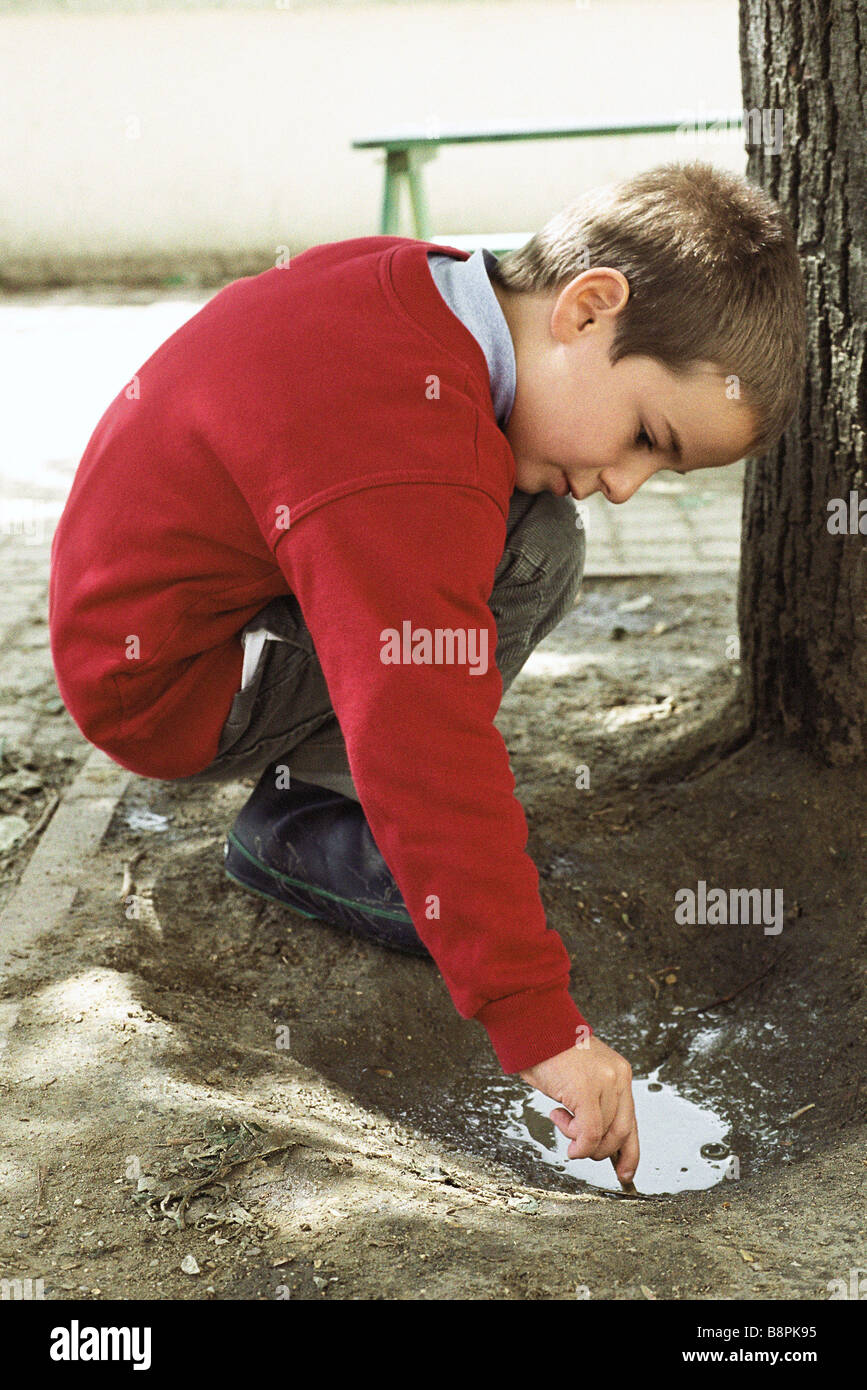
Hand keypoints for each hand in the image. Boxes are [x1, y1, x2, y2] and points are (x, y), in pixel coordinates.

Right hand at [519, 1034, 638, 1182]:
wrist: (533, 1027)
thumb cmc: (550, 1051)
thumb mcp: (582, 1076)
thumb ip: (595, 1102)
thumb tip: (595, 1138)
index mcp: (619, 1073)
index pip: (632, 1122)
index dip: (629, 1153)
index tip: (624, 1173)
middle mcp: (618, 1077)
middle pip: (621, 1133)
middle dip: (600, 1151)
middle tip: (577, 1148)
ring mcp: (605, 1082)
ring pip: (602, 1135)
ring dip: (578, 1139)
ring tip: (560, 1119)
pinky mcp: (587, 1090)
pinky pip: (589, 1132)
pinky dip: (577, 1142)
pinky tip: (560, 1123)